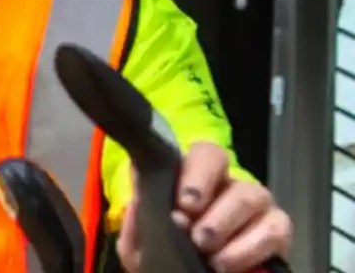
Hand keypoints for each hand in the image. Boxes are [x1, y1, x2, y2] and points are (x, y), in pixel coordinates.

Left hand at [117, 141, 291, 272]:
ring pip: (256, 197)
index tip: (185, 203)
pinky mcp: (277, 232)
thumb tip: (140, 203)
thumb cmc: (163, 255)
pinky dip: (252, 248)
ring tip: (212, 256)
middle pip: (236, 177)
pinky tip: (228, 264)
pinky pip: (276, 230)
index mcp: (194, 178)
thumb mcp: (141, 245)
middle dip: (216, 208)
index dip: (198, 174)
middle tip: (198, 237)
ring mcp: (256, 206)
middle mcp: (228, 185)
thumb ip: (138, 223)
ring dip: (231, 226)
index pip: (206, 154)